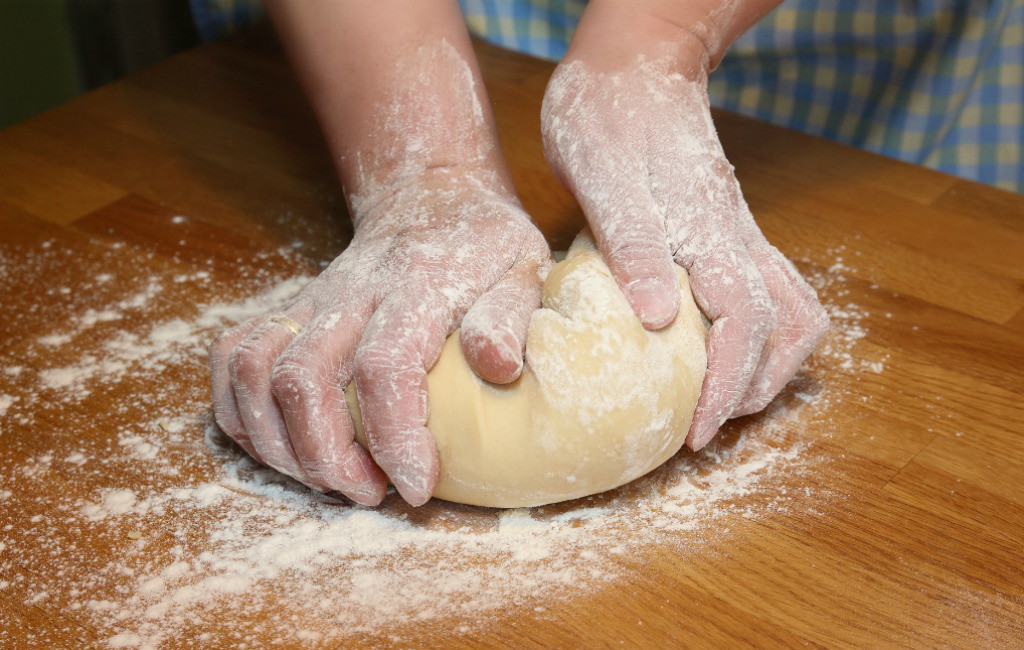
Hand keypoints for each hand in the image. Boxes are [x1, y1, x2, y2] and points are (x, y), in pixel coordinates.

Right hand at [209, 168, 551, 505]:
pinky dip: (240, 411)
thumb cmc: (482, 244)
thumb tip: (498, 367)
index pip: (385, 367)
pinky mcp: (288, 310)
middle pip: (303, 379)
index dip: (394, 438)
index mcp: (417, 287)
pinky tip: (281, 445)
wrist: (429, 196)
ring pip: (255, 373)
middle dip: (326, 457)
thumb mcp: (524, 268)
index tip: (417, 486)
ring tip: (329, 479)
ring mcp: (311, 300)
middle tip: (370, 492)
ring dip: (279, 444)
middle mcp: (352, 293)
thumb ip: (509, 316)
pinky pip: (234, 358)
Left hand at [541, 47, 827, 449]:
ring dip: (768, 366)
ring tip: (722, 402)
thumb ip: (631, 244)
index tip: (696, 432)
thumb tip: (656, 319)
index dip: (725, 386)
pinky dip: (761, 334)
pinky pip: (771, 290)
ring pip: (791, 310)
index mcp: (707, 230)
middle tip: (703, 430)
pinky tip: (720, 350)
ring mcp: (738, 232)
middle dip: (750, 390)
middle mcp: (736, 236)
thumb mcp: (602, 175)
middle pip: (783, 328)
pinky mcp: (727, 230)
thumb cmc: (607, 113)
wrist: (631, 62)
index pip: (742, 323)